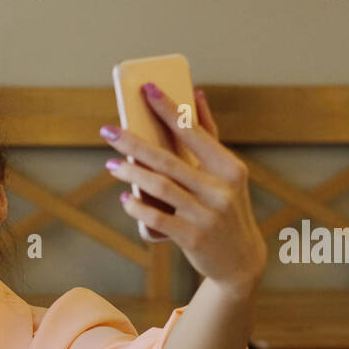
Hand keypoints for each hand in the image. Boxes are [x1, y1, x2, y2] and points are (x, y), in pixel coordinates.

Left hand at [102, 84, 265, 296]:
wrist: (240, 260)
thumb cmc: (226, 208)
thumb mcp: (226, 174)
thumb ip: (209, 136)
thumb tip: (196, 93)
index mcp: (229, 167)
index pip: (194, 132)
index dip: (169, 110)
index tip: (146, 89)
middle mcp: (221, 189)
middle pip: (169, 160)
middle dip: (135, 143)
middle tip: (108, 131)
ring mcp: (207, 215)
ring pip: (161, 188)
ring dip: (131, 174)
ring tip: (111, 164)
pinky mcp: (193, 238)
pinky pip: (158, 219)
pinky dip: (138, 207)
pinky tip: (125, 199)